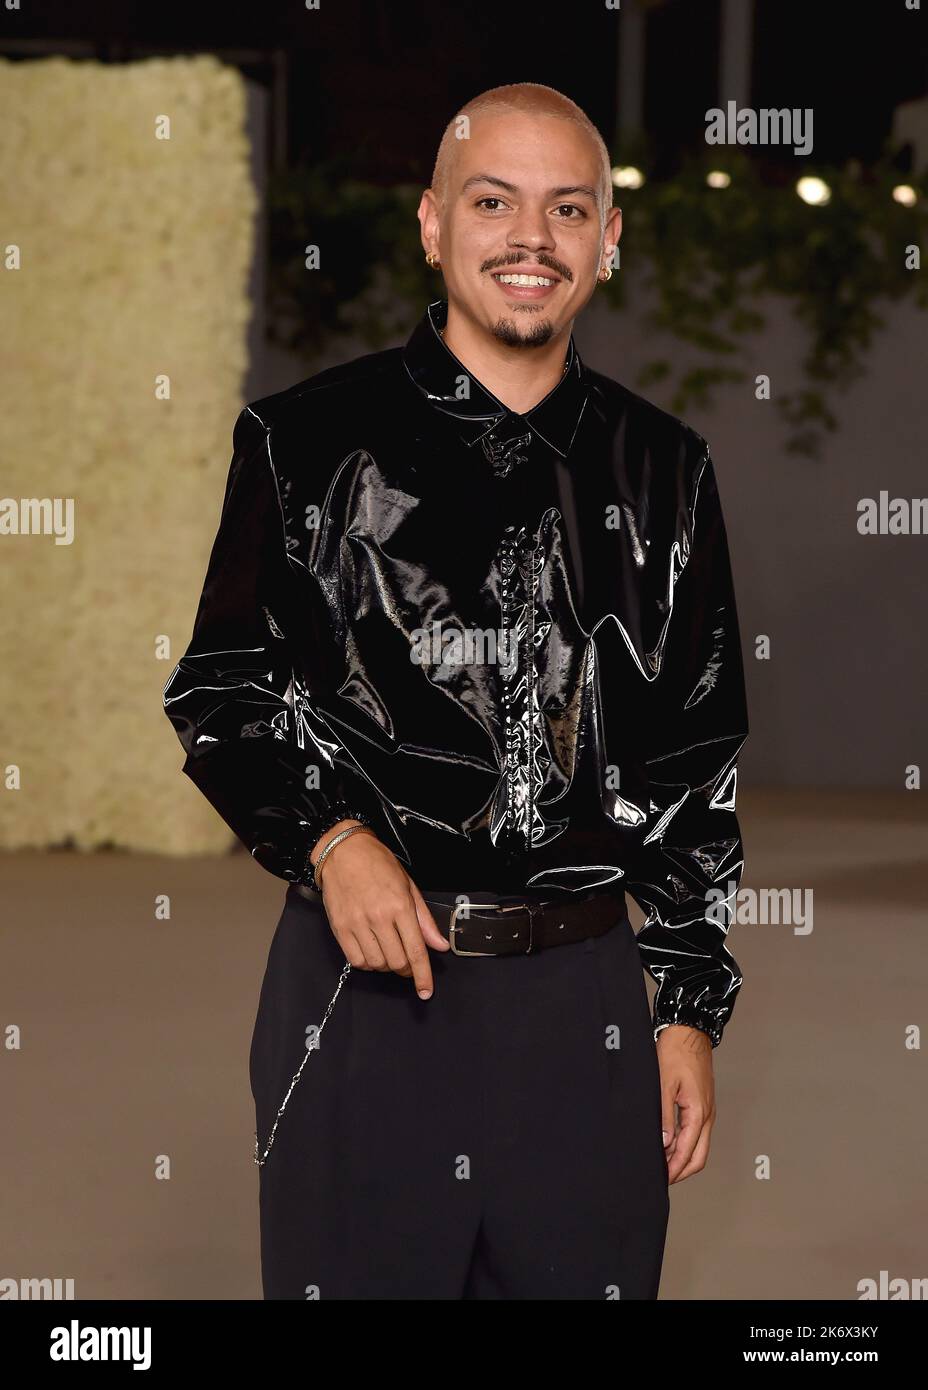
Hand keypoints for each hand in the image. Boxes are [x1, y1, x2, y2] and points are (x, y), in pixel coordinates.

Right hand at [311, 822, 449, 998]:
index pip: (416, 951)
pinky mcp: (340, 928)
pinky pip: (356, 960)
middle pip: (397, 962)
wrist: (344, 851)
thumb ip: (424, 920)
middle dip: (406, 969)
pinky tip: (371, 951)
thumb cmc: (379, 864)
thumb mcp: (409, 887)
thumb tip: (439, 945)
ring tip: (388, 952)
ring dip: (386, 965)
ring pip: (376, 964)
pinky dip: (367, 963)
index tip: (426, 991)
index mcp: (400, 906)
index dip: (423, 976)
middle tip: (407, 962)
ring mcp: (357, 924)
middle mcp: (379, 918)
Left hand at [656, 1024, 715, 1182]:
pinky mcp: (703, 1104)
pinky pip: (697, 1133)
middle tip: (662, 1177)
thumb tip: (664, 1144)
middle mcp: (707, 1115)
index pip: (688, 1152)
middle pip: (699, 1156)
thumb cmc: (676, 1053)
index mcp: (699, 1112)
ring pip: (700, 1146)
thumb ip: (664, 1116)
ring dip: (683, 1158)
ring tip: (663, 1163)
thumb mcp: (663, 1084)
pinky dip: (685, 1144)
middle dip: (682, 1171)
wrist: (689, 1031)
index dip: (674, 1169)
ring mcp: (707, 1110)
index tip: (661, 1178)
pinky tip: (669, 1143)